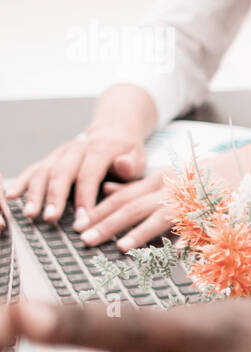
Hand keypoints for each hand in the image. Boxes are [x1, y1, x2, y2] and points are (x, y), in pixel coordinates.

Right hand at [5, 126, 146, 224]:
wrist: (114, 132)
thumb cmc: (128, 153)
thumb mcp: (138, 158)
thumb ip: (131, 165)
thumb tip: (124, 164)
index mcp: (100, 149)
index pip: (89, 173)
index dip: (85, 196)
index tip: (83, 218)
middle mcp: (76, 148)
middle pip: (62, 172)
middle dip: (55, 197)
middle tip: (51, 218)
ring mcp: (60, 153)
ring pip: (44, 171)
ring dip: (35, 193)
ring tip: (31, 214)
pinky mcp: (50, 158)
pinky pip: (33, 169)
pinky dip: (21, 182)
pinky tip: (12, 196)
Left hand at [73, 139, 250, 251]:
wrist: (246, 165)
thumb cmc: (204, 177)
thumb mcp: (167, 176)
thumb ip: (137, 185)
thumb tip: (106, 189)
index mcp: (158, 181)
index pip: (122, 197)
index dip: (99, 211)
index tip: (79, 224)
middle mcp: (170, 189)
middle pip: (133, 207)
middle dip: (107, 223)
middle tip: (85, 239)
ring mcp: (191, 200)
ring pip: (160, 216)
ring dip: (139, 233)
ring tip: (119, 247)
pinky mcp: (214, 210)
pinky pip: (199, 225)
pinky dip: (186, 237)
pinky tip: (174, 251)